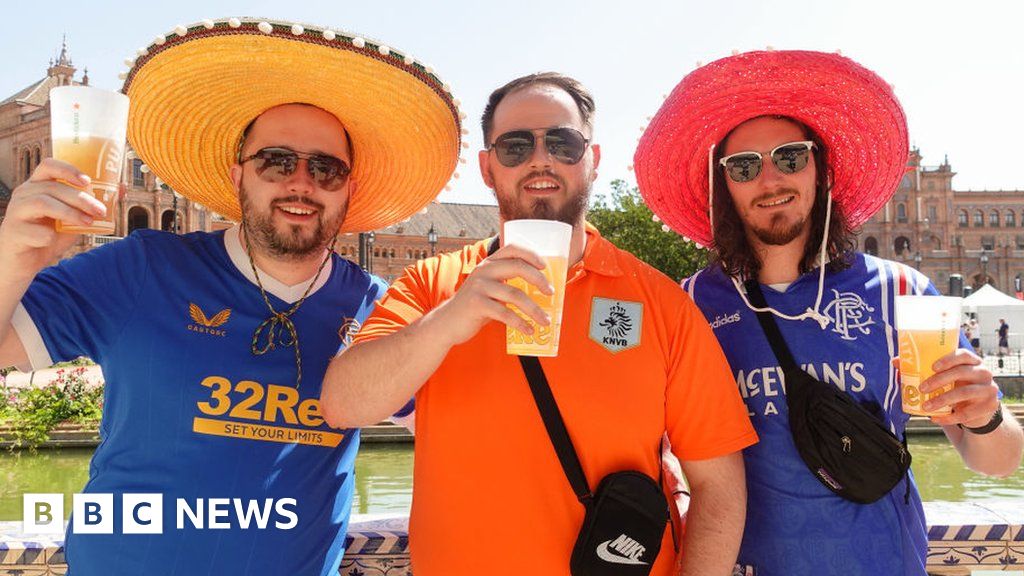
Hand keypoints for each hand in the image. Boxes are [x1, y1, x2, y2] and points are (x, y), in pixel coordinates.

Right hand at [0, 159, 101, 279]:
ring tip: (87, 223)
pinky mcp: (13, 232)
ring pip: (43, 203)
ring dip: (70, 213)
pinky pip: (36, 231)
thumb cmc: (49, 236)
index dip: (68, 169)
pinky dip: (49, 237)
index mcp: (37, 186)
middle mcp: (23, 194)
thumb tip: (122, 188)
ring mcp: (15, 212)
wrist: (24, 263)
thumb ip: (90, 206)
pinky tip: (52, 241)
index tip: (87, 180)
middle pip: (53, 186)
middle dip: (81, 198)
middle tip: (101, 210)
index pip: (48, 166)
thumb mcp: (73, 219)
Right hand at [427, 243, 553, 347]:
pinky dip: (521, 323)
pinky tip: (529, 330)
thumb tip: (540, 289)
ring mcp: (479, 287)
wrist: (447, 323)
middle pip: (518, 267)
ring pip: (515, 295)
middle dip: (539, 280)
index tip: (545, 266)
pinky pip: (505, 313)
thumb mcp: (489, 288)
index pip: (512, 248)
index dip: (531, 253)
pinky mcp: (477, 305)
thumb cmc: (474, 306)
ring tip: (545, 320)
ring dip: (534, 309)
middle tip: (551, 293)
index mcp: (489, 263)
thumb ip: (507, 283)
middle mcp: (484, 271)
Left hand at [917, 349, 999, 426]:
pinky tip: (935, 419)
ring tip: (925, 407)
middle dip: (939, 381)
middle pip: (962, 372)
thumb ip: (921, 368)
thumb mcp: (943, 377)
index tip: (932, 367)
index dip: (948, 359)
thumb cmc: (955, 387)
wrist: (976, 410)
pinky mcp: (990, 406)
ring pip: (965, 392)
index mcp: (972, 361)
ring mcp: (989, 389)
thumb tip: (895, 361)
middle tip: (922, 388)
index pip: (963, 354)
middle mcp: (983, 372)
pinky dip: (949, 418)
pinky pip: (968, 413)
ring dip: (942, 400)